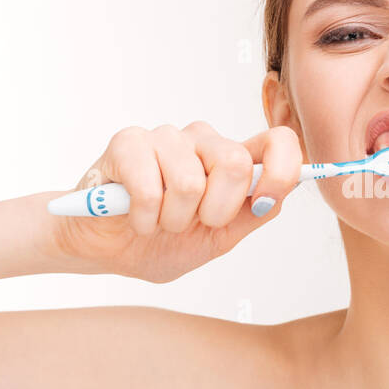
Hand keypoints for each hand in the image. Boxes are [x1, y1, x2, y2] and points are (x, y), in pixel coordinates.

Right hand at [47, 122, 302, 281]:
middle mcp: (203, 141)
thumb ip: (253, 214)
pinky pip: (150, 191)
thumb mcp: (218, 238)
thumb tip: (277, 194)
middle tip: (190, 224)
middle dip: (214, 212)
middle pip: (236, 164)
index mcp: (230, 161)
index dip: (282, 170)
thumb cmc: (160, 241)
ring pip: (190, 183)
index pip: (277, 141)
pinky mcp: (128, 143)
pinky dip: (144, 220)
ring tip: (158, 221)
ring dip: (172, 221)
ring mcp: (165, 138)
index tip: (265, 202)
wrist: (105, 251)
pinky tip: (135, 218)